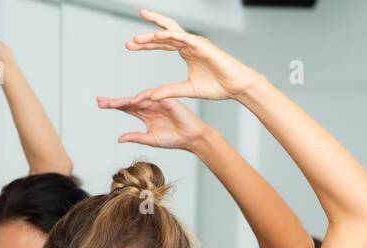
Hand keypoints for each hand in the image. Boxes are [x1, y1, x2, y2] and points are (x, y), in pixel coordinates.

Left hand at [96, 93, 206, 150]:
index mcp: (144, 115)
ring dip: (127, 100)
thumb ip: (135, 137)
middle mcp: (149, 106)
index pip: (126, 108)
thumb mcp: (150, 139)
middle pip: (128, 101)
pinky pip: (154, 95)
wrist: (190, 138)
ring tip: (115, 104)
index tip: (100, 104)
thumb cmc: (173, 139)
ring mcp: (158, 102)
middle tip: (101, 101)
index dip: (113, 105)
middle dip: (115, 101)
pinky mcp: (167, 99)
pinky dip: (145, 97)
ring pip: (139, 98)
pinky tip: (135, 100)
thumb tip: (119, 139)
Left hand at [125, 10, 261, 101]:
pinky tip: (158, 36)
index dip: (146, 44)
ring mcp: (196, 43)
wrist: (236, 87)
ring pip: (171, 33)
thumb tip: (152, 95)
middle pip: (163, 35)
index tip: (131, 46)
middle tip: (130, 41)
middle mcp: (189, 44)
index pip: (162, 44)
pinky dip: (171, 36)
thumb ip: (170, 91)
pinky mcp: (203, 46)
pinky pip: (184, 38)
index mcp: (185, 52)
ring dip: (154, 34)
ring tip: (138, 38)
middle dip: (146, 36)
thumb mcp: (188, 90)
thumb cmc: (217, 86)